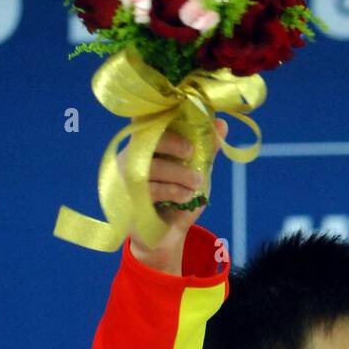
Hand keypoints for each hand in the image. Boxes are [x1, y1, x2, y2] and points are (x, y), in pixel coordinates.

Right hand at [121, 117, 227, 272]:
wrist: (166, 235)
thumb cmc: (177, 198)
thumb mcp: (195, 172)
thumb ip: (206, 149)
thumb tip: (222, 124)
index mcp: (145, 145)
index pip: (144, 120)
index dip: (158, 113)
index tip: (181, 113)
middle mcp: (130, 158)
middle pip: (144, 140)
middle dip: (171, 143)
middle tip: (191, 152)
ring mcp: (126, 180)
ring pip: (150, 167)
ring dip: (178, 173)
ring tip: (197, 182)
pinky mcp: (128, 201)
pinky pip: (151, 190)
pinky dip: (173, 191)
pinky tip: (186, 197)